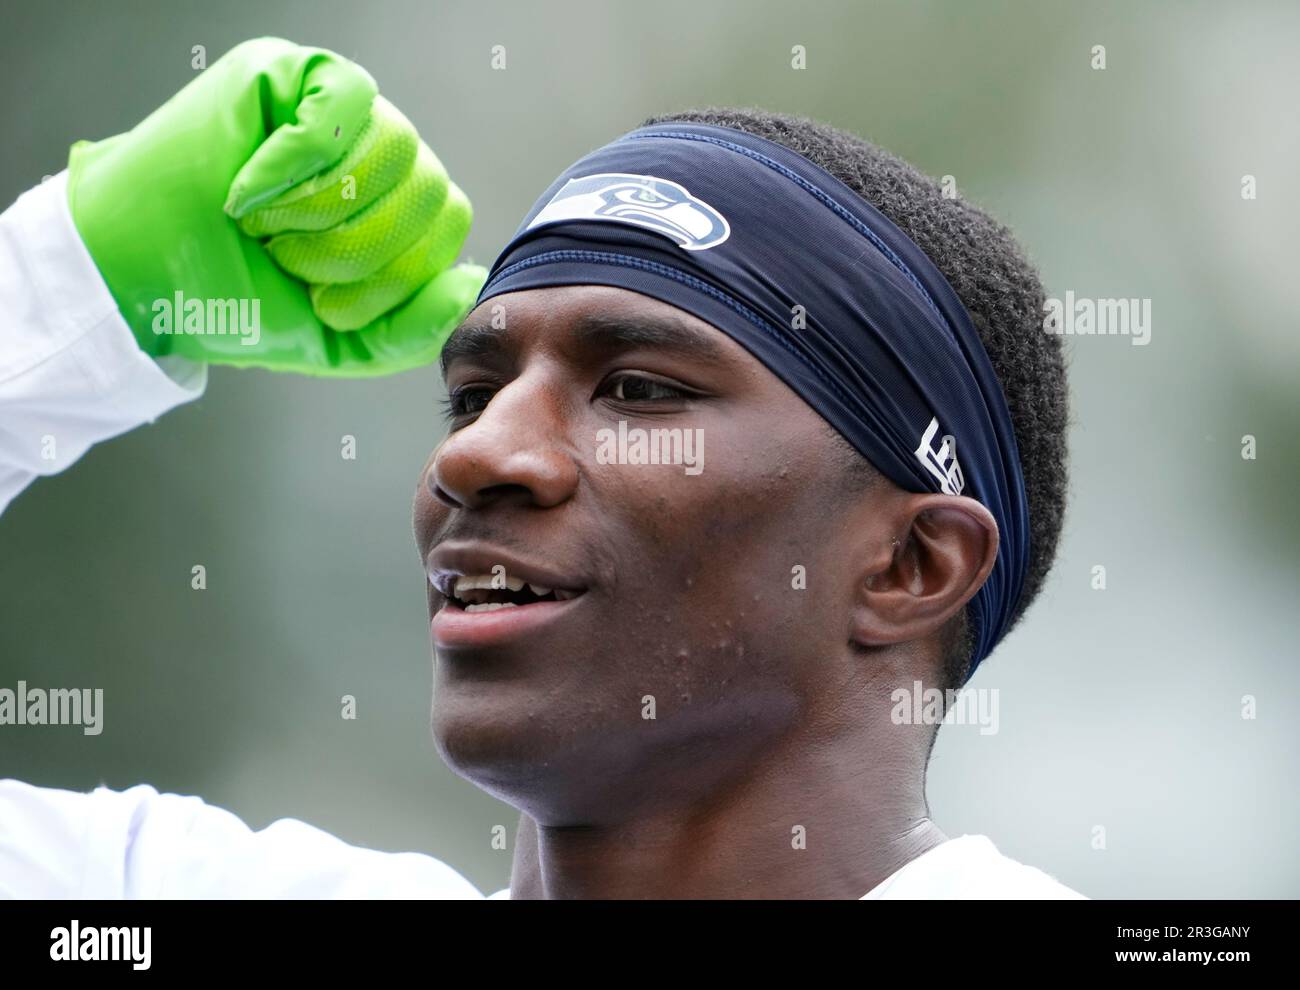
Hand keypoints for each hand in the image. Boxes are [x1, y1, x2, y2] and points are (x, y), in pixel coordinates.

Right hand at [66, 37, 485, 376]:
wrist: (145, 277)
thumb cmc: (239, 298)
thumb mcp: (341, 339)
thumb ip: (413, 327)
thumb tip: (471, 280)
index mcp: (400, 208)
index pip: (448, 223)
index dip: (396, 273)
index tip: (324, 299)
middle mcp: (380, 153)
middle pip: (428, 189)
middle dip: (355, 249)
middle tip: (286, 261)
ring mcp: (339, 110)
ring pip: (394, 148)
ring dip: (322, 209)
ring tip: (265, 227)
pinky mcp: (290, 73)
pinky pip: (341, 104)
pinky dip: (294, 163)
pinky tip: (248, 191)